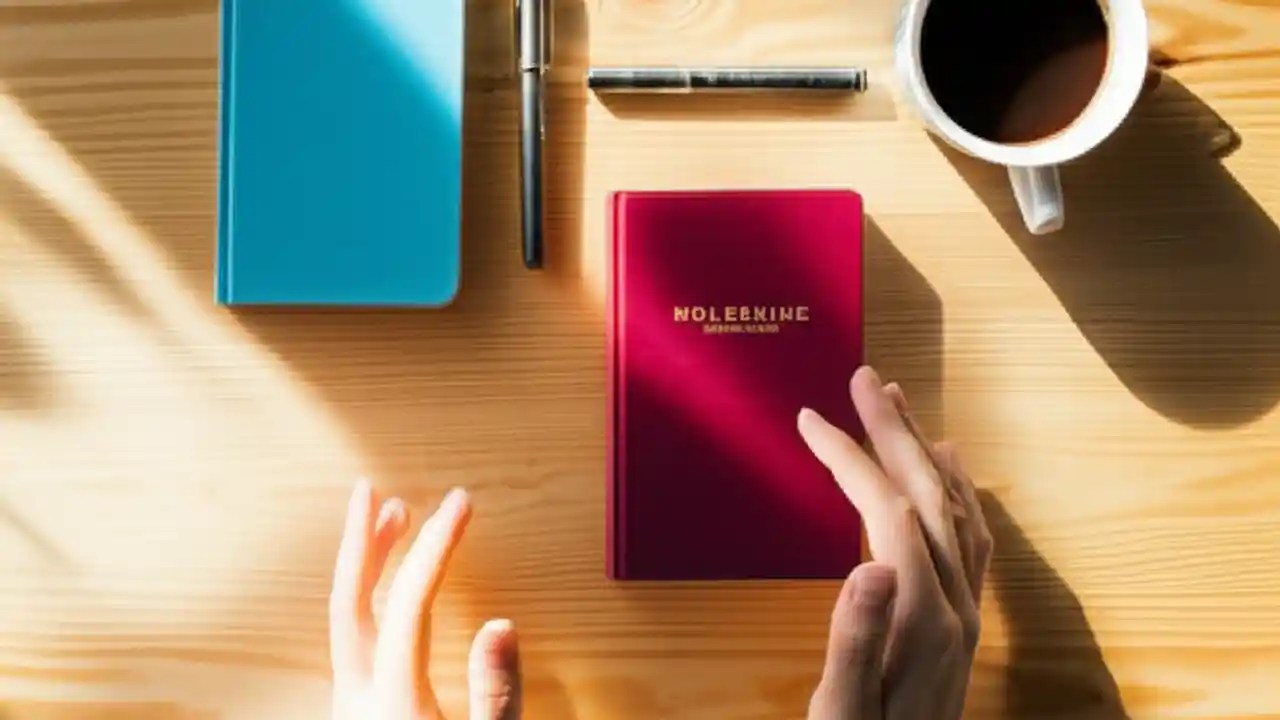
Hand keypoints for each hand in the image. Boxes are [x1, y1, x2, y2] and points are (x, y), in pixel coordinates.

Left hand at [330, 482, 520, 719]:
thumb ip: (497, 695)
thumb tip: (502, 625)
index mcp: (393, 704)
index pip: (410, 604)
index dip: (436, 546)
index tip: (460, 503)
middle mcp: (356, 701)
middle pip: (349, 604)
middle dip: (360, 540)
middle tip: (369, 489)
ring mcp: (347, 707)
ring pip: (344, 621)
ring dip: (362, 566)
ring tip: (390, 522)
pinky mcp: (353, 714)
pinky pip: (351, 639)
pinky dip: (365, 597)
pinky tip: (385, 587)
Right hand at [798, 366, 992, 719]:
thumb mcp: (842, 708)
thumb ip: (856, 639)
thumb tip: (868, 564)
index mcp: (921, 618)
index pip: (887, 512)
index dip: (850, 459)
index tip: (811, 420)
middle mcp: (954, 605)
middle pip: (928, 496)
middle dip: (894, 431)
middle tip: (864, 378)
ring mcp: (964, 611)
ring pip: (952, 509)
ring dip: (922, 449)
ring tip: (895, 403)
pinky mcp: (961, 621)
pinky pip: (969, 537)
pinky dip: (956, 490)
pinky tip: (946, 467)